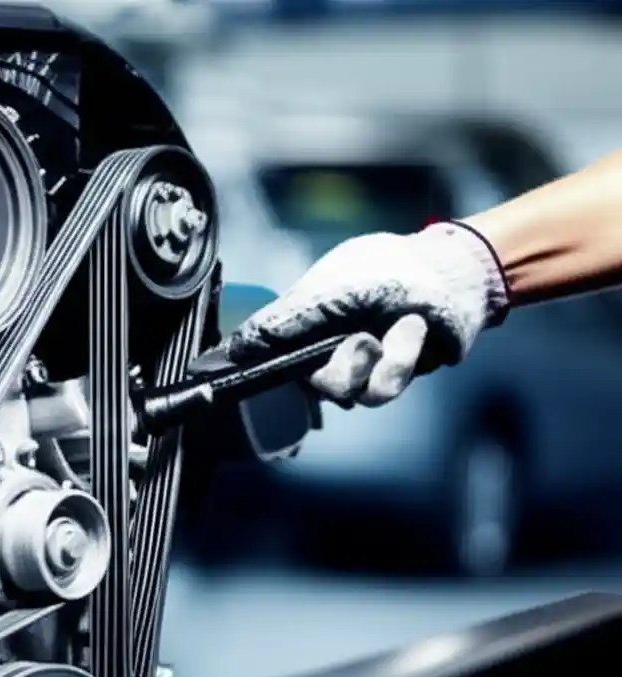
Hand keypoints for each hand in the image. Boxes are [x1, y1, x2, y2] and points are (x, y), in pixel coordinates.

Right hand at [227, 222, 509, 406]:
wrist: (453, 275)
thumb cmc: (389, 269)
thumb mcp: (331, 288)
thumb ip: (286, 319)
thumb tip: (238, 345)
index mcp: (304, 323)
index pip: (267, 351)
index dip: (254, 364)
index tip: (236, 369)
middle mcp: (325, 348)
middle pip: (310, 385)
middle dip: (339, 366)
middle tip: (361, 341)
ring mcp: (359, 365)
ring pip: (349, 394)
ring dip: (378, 360)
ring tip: (400, 326)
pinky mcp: (392, 376)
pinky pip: (384, 388)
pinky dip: (401, 356)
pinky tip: (413, 329)